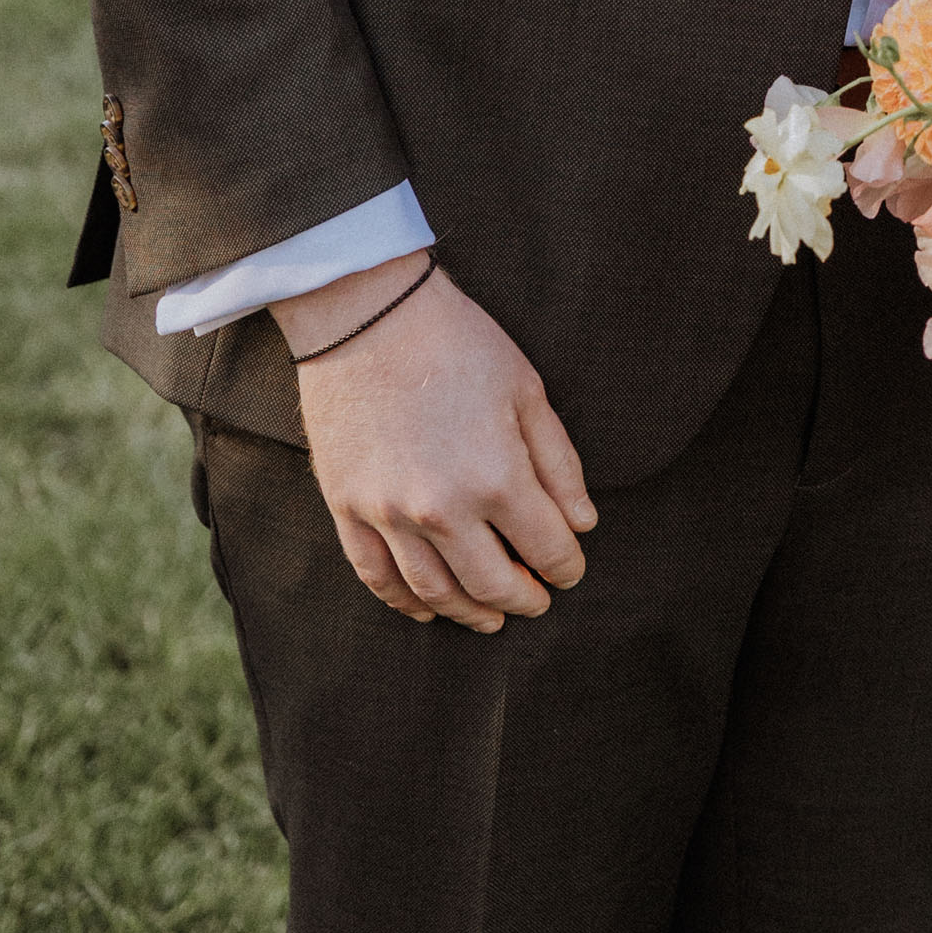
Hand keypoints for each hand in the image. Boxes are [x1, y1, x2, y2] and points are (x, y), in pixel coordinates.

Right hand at [276, 255, 595, 631]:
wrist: (367, 314)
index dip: (566, 566)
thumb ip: (558, 464)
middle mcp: (442, 510)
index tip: (572, 571)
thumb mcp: (527, 390)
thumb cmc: (458, 342)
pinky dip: (405, 603)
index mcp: (496, 477)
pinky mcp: (348, 508)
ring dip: (469, 613)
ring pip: (435, 593)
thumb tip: (583, 524)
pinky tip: (427, 610)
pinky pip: (377, 577)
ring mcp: (388, 514)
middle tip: (538, 602)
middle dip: (523, 599)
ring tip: (490, 618)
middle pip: (492, 584)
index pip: (546, 548)